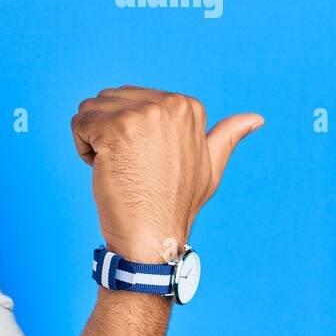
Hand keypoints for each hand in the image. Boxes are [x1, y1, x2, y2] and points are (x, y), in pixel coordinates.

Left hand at [71, 86, 262, 262]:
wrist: (154, 236)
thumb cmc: (176, 205)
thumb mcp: (210, 168)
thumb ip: (225, 138)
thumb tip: (256, 118)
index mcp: (188, 106)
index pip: (130, 99)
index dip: (128, 132)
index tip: (145, 161)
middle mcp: (169, 104)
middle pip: (108, 100)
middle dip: (107, 133)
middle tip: (130, 168)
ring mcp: (144, 114)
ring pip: (91, 109)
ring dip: (93, 140)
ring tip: (119, 168)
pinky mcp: (117, 127)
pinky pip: (79, 123)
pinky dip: (83, 149)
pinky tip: (105, 170)